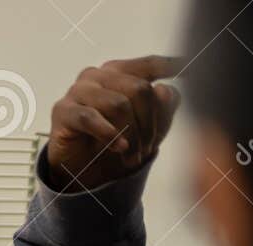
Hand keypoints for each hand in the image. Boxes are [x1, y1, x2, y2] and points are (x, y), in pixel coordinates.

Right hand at [47, 55, 182, 189]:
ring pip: (117, 104)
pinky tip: (119, 147)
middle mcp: (98, 76)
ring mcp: (78, 91)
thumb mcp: (150, 126)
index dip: (169, 66)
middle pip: (138, 88)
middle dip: (149, 123)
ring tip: (132, 156)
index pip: (149, 65)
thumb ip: (164, 105)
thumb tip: (165, 91)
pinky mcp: (62, 111)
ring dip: (131, 134)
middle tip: (148, 150)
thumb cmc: (116, 143)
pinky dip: (108, 134)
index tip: (189, 68)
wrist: (84, 174)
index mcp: (119, 72)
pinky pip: (90, 117)